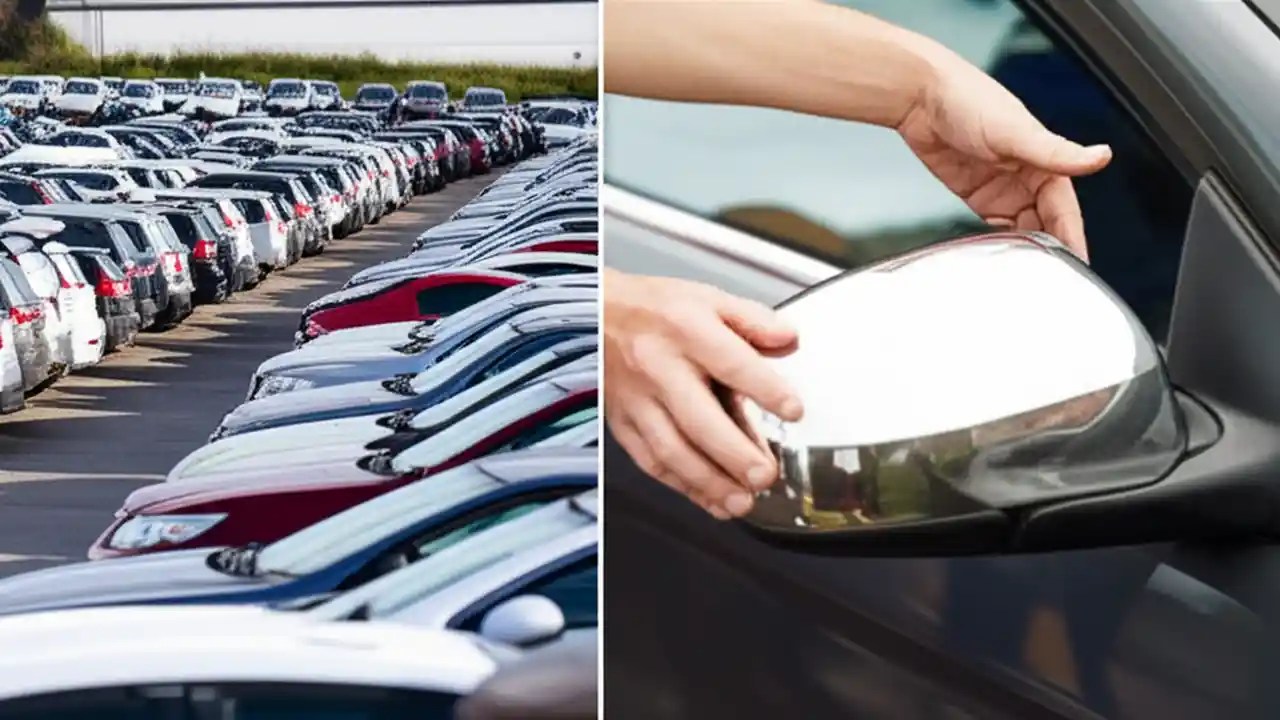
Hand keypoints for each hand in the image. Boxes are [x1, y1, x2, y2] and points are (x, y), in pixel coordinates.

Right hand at [604, 270, 802, 518]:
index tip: (793, 410)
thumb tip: (789, 340)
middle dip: (734, 454)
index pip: (732, 362)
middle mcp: (660, 367)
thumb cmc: (654, 310)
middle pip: (698, 418)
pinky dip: (681, 486)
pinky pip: (651, 461)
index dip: (766, 388)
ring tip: (741, 500)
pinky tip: (709, 499)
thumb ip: (753, 320)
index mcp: (687, 330)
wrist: (594, 316)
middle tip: (764, 475)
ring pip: (671, 450)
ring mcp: (638, 400)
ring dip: (708, 482)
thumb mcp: (708, 298)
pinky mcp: (623, 423)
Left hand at [896, 52, 1112, 260]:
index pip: (1065, 210)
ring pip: (1022, 228)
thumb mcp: (1015, 131)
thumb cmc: (969, 99)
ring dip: (1025, 250)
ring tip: (1026, 275)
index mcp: (1045, 161)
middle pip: (1046, 224)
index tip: (1078, 265)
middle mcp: (1027, 175)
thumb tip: (1101, 157)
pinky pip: (994, 226)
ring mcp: (1002, 187)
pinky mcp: (976, 194)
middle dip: (1050, 251)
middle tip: (1050, 280)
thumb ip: (1056, 152)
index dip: (1072, 238)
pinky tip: (1000, 257)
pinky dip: (1000, 242)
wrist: (920, 97)